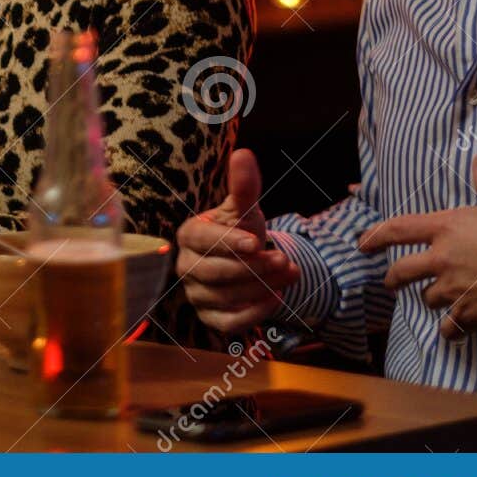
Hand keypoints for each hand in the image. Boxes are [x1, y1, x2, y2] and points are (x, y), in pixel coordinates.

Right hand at [176, 149, 299, 332]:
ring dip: (262, 287)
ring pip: (226, 296)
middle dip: (252, 267)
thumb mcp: (245, 209)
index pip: (202, 240)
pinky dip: (256, 312)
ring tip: (290, 273)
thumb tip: (243, 154)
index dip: (228, 242)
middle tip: (284, 260)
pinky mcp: (210, 318)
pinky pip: (229, 322)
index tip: (256, 242)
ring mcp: (196, 294)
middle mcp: (186, 266)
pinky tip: (277, 297)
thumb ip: (244, 186)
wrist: (245, 261)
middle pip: (213, 271)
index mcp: (189, 235)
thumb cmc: (241, 230)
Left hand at [362, 152, 476, 338]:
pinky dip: (451, 330)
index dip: (374, 236)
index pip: (397, 230)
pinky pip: (449, 328)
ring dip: (431, 300)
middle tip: (390, 282)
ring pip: (426, 299)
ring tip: (439, 300)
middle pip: (401, 272)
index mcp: (445, 229)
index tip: (362, 244)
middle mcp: (440, 260)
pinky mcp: (467, 315)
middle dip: (393, 278)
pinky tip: (455, 330)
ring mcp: (451, 289)